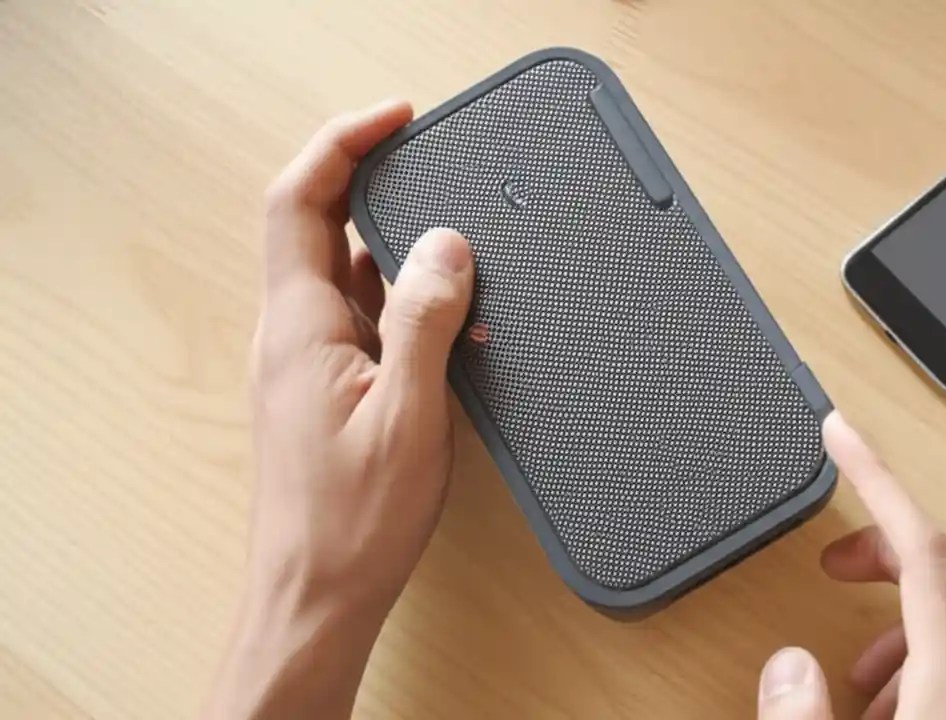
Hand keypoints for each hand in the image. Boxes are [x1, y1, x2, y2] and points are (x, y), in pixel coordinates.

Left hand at [205, 100, 474, 718]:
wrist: (316, 596)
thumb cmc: (355, 520)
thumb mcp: (408, 414)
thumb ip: (425, 320)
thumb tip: (447, 242)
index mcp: (300, 325)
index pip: (298, 200)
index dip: (341, 143)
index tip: (398, 118)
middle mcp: (293, 333)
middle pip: (317, 224)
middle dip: (374, 183)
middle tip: (436, 165)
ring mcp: (307, 363)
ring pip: (343, 273)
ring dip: (395, 250)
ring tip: (461, 248)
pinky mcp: (326, 391)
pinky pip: (359, 319)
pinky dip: (399, 301)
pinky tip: (450, 319)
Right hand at [757, 413, 945, 719]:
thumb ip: (801, 719)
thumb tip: (789, 664)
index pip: (924, 550)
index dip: (880, 481)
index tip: (845, 437)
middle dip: (888, 543)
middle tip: (837, 558)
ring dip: (910, 608)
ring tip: (857, 662)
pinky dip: (935, 649)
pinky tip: (894, 699)